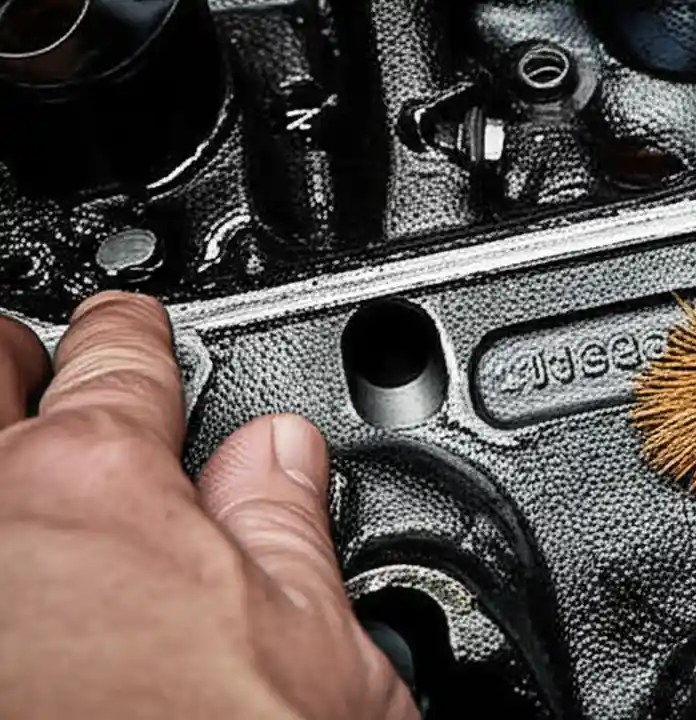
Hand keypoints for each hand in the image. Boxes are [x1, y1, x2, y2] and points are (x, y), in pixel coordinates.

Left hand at [0, 293, 415, 718]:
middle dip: (18, 363)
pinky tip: (37, 593)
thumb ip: (287, 524)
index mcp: (102, 488)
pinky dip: (11, 553)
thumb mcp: (316, 644)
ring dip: (8, 456)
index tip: (132, 334)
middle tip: (47, 381)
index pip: (117, 357)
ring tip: (44, 486)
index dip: (132, 333)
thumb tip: (281, 452)